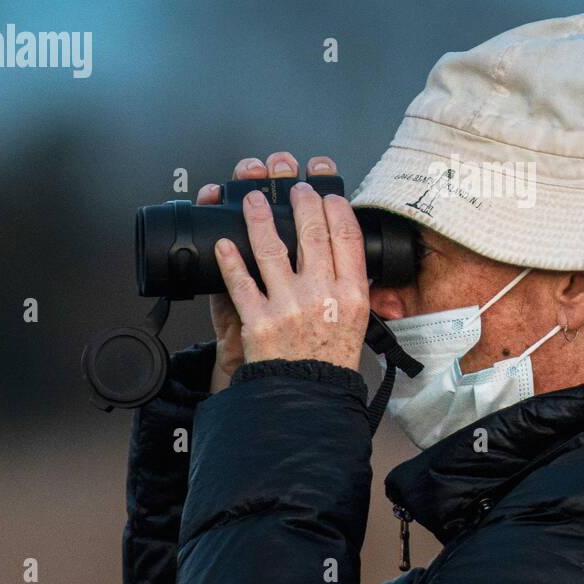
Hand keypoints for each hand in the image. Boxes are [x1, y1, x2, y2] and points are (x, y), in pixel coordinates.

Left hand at [209, 152, 368, 382]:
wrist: (308, 396)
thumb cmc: (330, 360)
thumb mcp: (359, 322)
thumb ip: (354, 286)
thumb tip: (349, 253)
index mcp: (352, 294)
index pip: (347, 236)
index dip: (336, 207)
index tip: (327, 194)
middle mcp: (323, 295)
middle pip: (312, 233)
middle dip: (300, 201)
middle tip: (293, 187)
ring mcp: (289, 306)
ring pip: (272, 249)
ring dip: (259, 218)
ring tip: (252, 200)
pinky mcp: (259, 320)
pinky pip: (240, 283)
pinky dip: (230, 260)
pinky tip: (224, 244)